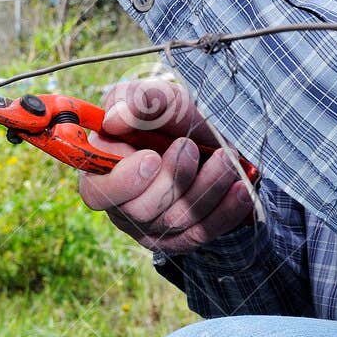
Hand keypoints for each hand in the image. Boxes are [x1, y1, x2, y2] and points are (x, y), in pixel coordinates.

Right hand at [77, 78, 254, 253]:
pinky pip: (204, 233)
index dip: (122, 182)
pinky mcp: (184, 238)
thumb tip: (115, 118)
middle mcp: (124, 207)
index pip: (96, 193)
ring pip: (176, 221)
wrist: (211, 137)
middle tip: (189, 147)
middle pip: (140, 211)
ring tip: (224, 157)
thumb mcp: (159, 98)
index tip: (151, 158)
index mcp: (104, 173)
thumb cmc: (174, 118)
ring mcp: (154, 228)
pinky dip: (225, 211)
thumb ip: (136, 100)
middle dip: (172, 178)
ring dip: (204, 187)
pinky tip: (239, 188)